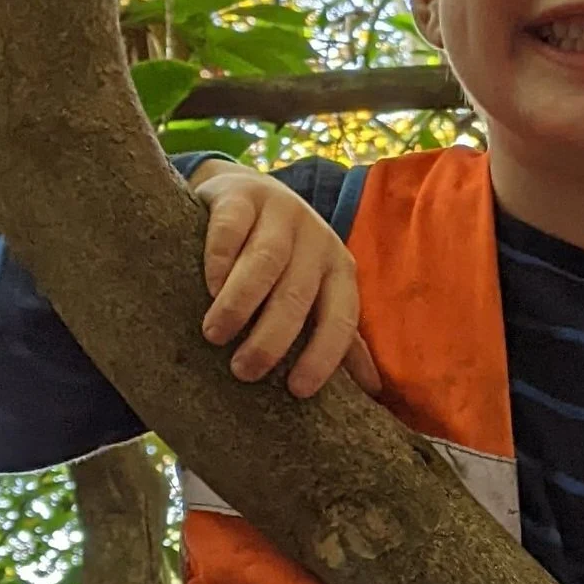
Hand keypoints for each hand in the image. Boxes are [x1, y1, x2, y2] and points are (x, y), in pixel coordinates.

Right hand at [191, 163, 381, 397]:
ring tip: (215, 336)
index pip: (341, 318)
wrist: (249, 192)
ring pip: (266, 262)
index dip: (324, 355)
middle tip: (244, 371)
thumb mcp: (318, 294)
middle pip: (298, 294)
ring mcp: (280, 213)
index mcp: (340, 270)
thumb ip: (341, 338)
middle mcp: (316, 240)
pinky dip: (220, 260)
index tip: (297, 391)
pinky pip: (231, 229)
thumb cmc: (286, 260)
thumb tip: (375, 392)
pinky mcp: (241, 195)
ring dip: (240, 302)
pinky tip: (208, 288)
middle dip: (273, 337)